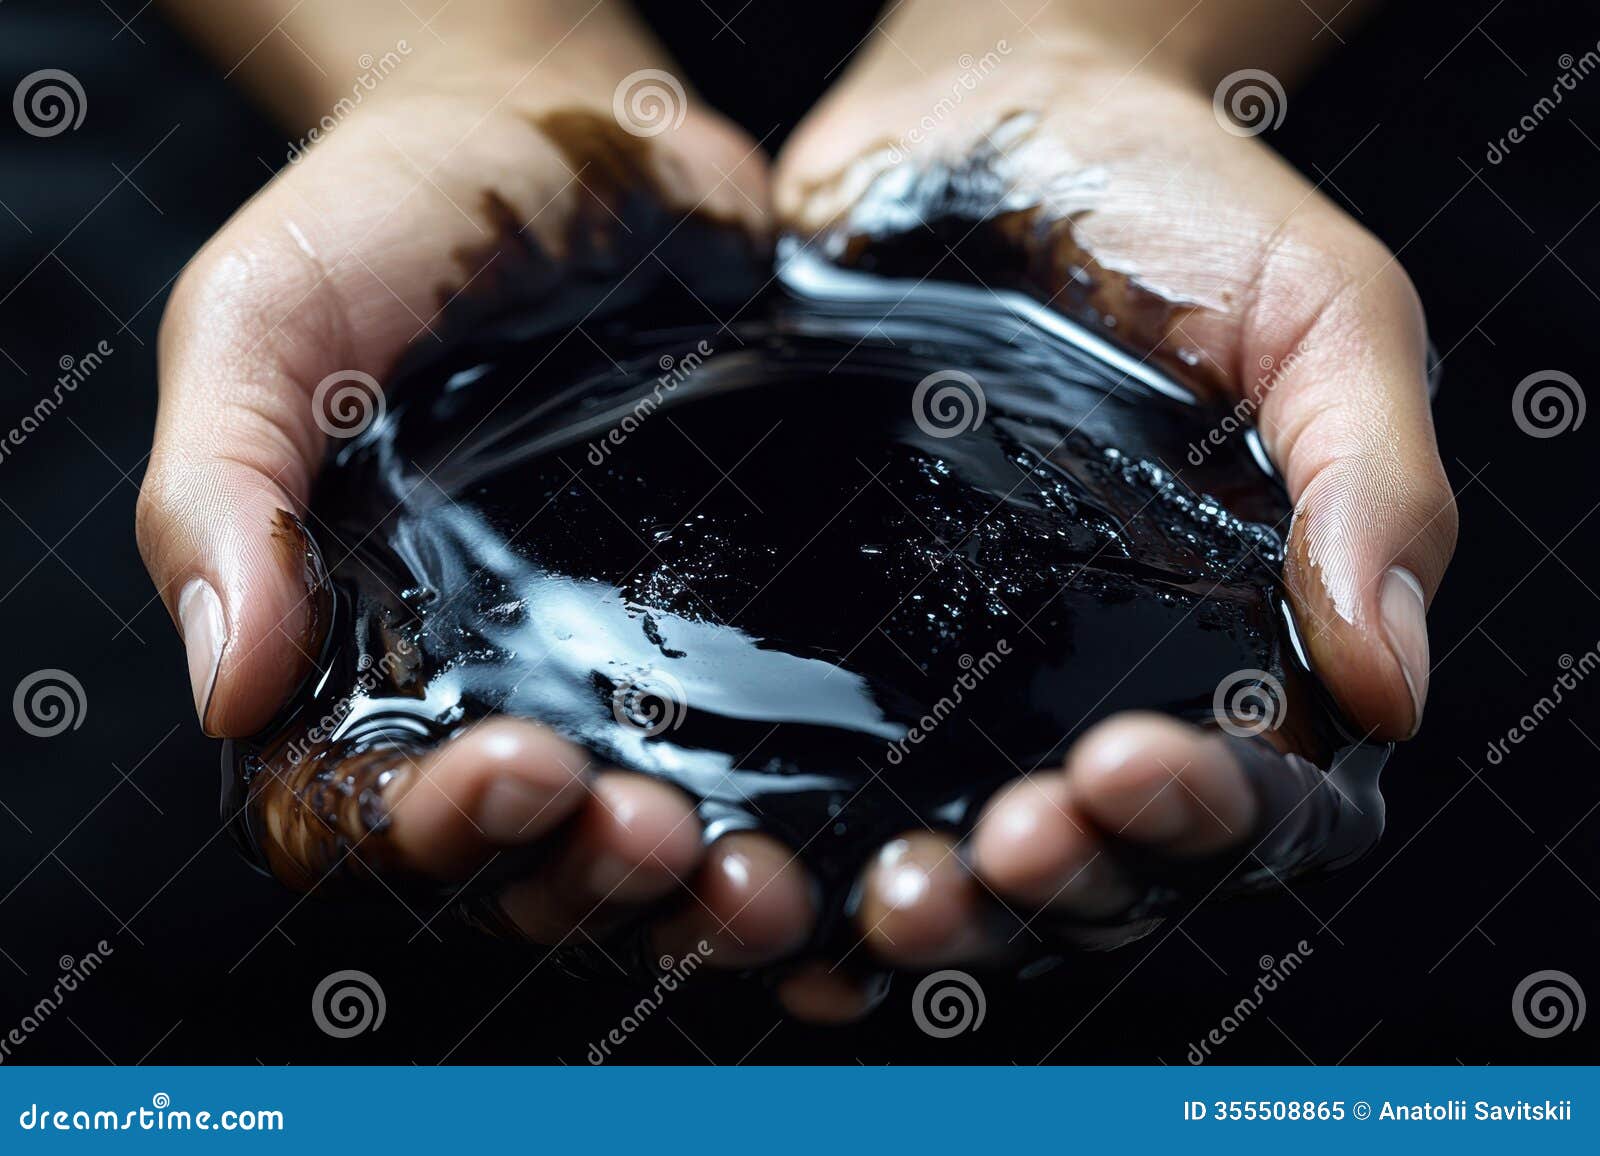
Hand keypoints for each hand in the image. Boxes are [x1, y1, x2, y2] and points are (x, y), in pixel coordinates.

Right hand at [136, 3, 840, 1009]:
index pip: (359, 807)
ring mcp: (630, 660)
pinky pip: (773, 757)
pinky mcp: (748, 619)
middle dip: (582, 876)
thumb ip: (220, 493)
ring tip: (754, 868)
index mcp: (355, 641)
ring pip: (648, 846)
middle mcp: (494, 677)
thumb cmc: (392, 220)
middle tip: (651, 832)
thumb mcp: (265, 323)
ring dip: (695, 893)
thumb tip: (229, 691)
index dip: (423, 830)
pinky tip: (854, 841)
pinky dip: (807, 824)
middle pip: (519, 862)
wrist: (576, 129)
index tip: (510, 772)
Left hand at [755, 0, 1455, 1014]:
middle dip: (1061, 888)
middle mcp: (1107, 680)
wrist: (981, 117)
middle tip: (996, 854)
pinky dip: (818, 864)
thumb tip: (1390, 688)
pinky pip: (841, 789)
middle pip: (1110, 871)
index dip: (1206, 820)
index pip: (1263, 801)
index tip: (1126, 768)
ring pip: (974, 866)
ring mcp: (972, 674)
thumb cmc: (1172, 206)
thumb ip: (1371, 488)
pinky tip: (778, 878)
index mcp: (1246, 636)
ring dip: (943, 914)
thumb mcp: (1319, 315)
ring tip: (894, 897)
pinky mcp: (848, 643)